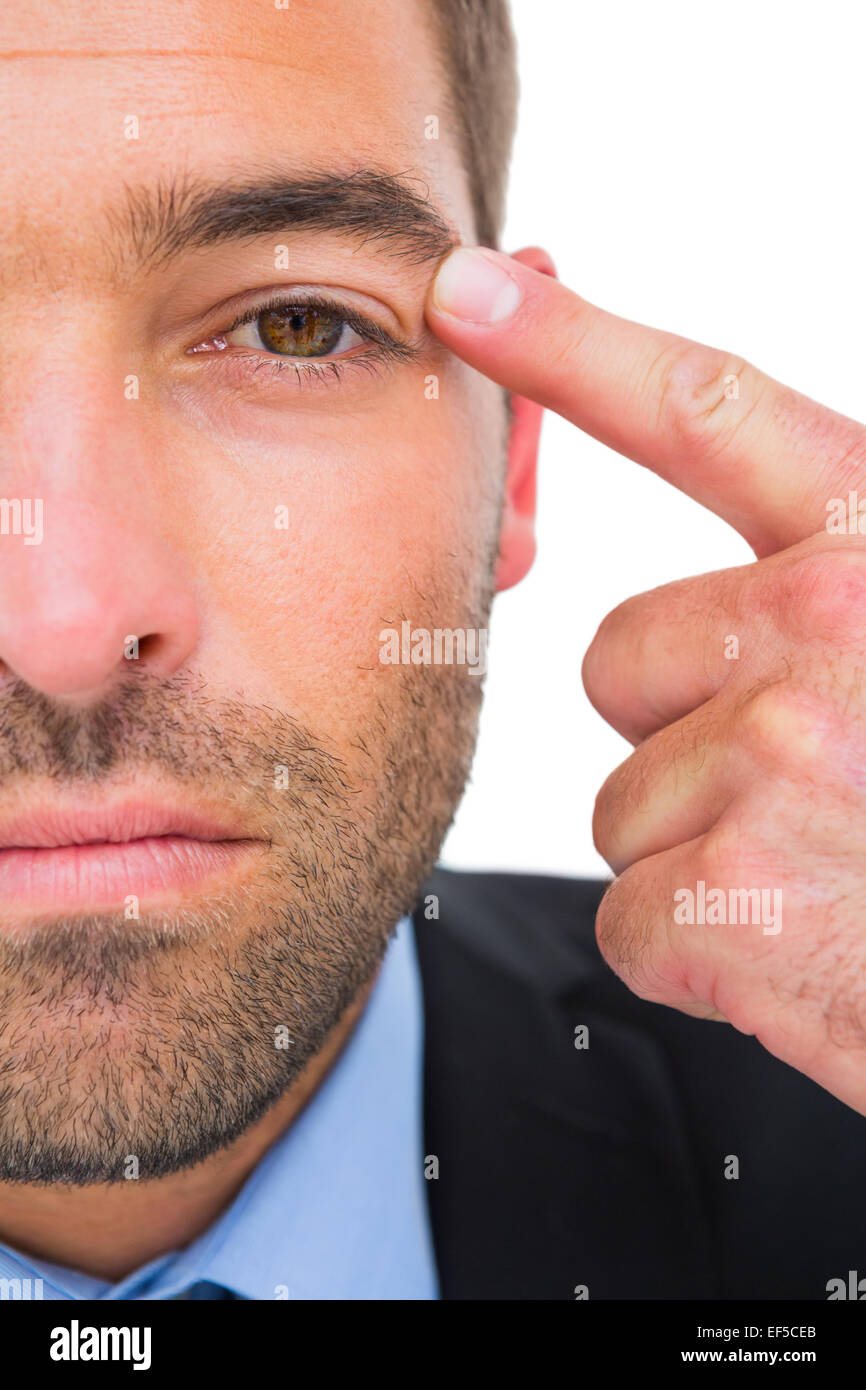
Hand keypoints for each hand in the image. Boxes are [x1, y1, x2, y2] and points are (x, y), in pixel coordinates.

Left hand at [426, 246, 865, 1114]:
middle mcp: (834, 626)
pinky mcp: (728, 895)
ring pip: (622, 801)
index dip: (571, 346)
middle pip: (621, 660)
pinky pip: (628, 916)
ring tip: (824, 880)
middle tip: (811, 793)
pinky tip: (799, 956)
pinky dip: (694, 956)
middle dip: (682, 734)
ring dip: (699, 853)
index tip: (465, 293)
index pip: (707, 412)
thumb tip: (708, 617)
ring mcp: (778, 757)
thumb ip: (832, 603)